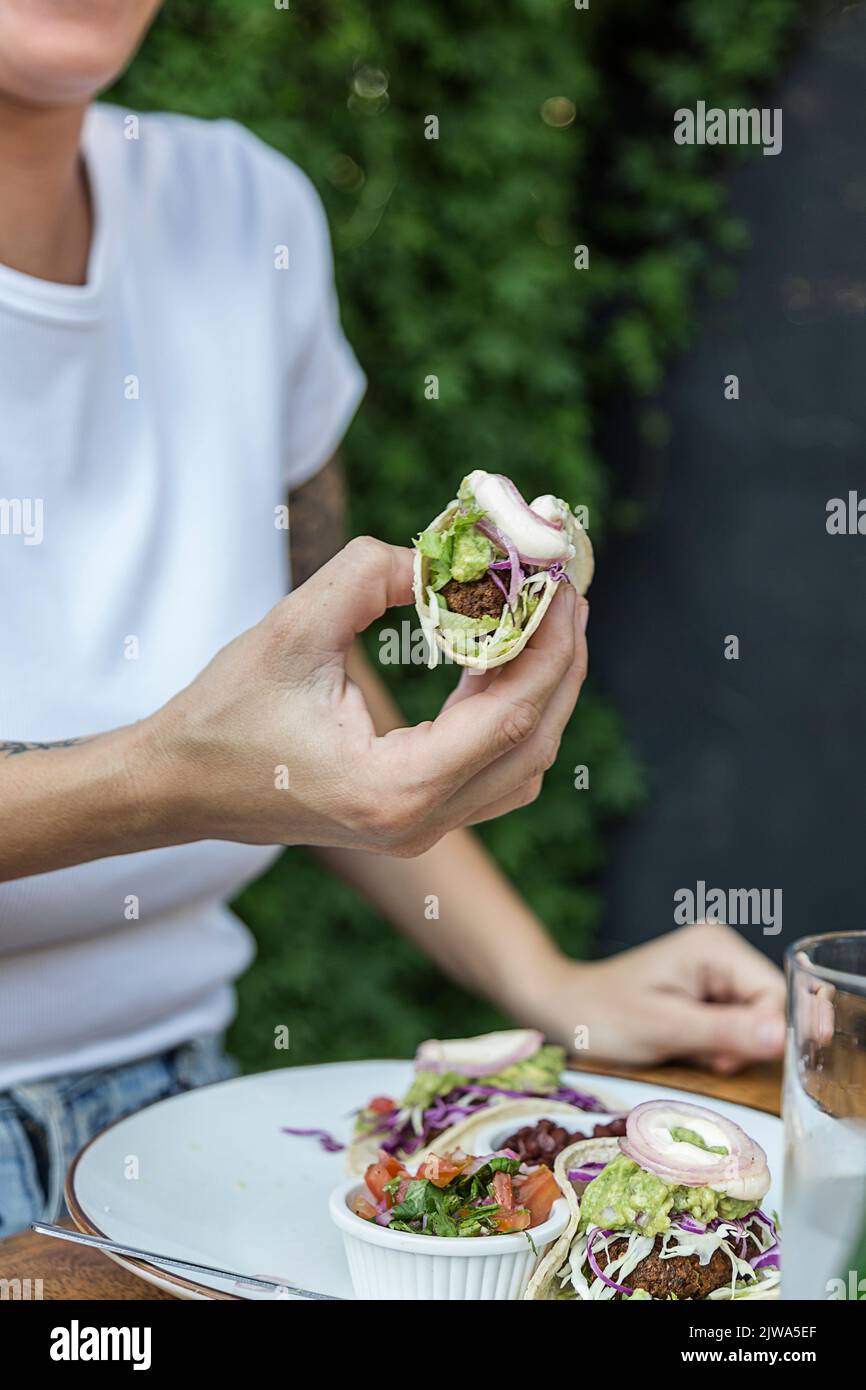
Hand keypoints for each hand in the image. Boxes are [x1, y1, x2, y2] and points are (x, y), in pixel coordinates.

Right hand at [138, 537, 588, 855]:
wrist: (180, 786)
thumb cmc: (225, 712)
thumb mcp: (293, 627)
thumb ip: (373, 575)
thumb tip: (445, 558)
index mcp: (393, 789)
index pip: (509, 716)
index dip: (549, 645)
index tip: (562, 583)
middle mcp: (418, 824)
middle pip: (532, 743)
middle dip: (560, 662)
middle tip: (566, 592)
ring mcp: (419, 831)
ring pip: (520, 764)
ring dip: (542, 690)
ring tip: (542, 618)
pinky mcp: (413, 820)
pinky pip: (491, 772)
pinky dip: (509, 714)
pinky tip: (497, 660)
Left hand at [527, 923, 785, 1072]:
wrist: (565, 1011)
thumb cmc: (603, 1016)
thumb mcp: (665, 1029)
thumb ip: (726, 1032)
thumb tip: (782, 1037)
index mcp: (716, 948)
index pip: (778, 995)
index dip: (765, 1035)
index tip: (724, 1057)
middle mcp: (723, 952)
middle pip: (770, 1009)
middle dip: (742, 1042)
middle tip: (699, 1052)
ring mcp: (716, 971)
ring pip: (755, 1023)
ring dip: (727, 1048)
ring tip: (685, 1047)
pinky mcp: (708, 991)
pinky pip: (736, 1026)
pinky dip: (716, 1046)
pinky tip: (686, 1045)